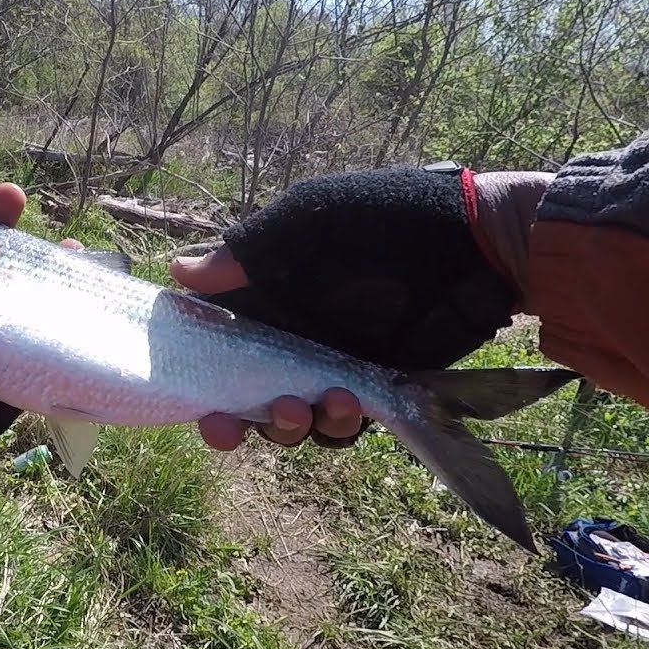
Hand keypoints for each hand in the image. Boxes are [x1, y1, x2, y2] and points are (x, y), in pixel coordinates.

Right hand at [171, 166, 543, 450]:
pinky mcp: (372, 388)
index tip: (198, 406)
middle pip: (243, 398)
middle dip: (234, 421)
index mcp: (263, 300)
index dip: (201, 383)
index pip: (216, 350)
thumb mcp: (303, 226)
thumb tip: (176, 273)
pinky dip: (335, 426)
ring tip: (304, 406)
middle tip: (232, 428)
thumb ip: (243, 255)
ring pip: (289, 420)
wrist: (472, 243)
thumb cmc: (381, 221)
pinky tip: (348, 404)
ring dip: (285, 425)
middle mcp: (289, 338)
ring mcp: (330, 366)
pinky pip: (341, 426)